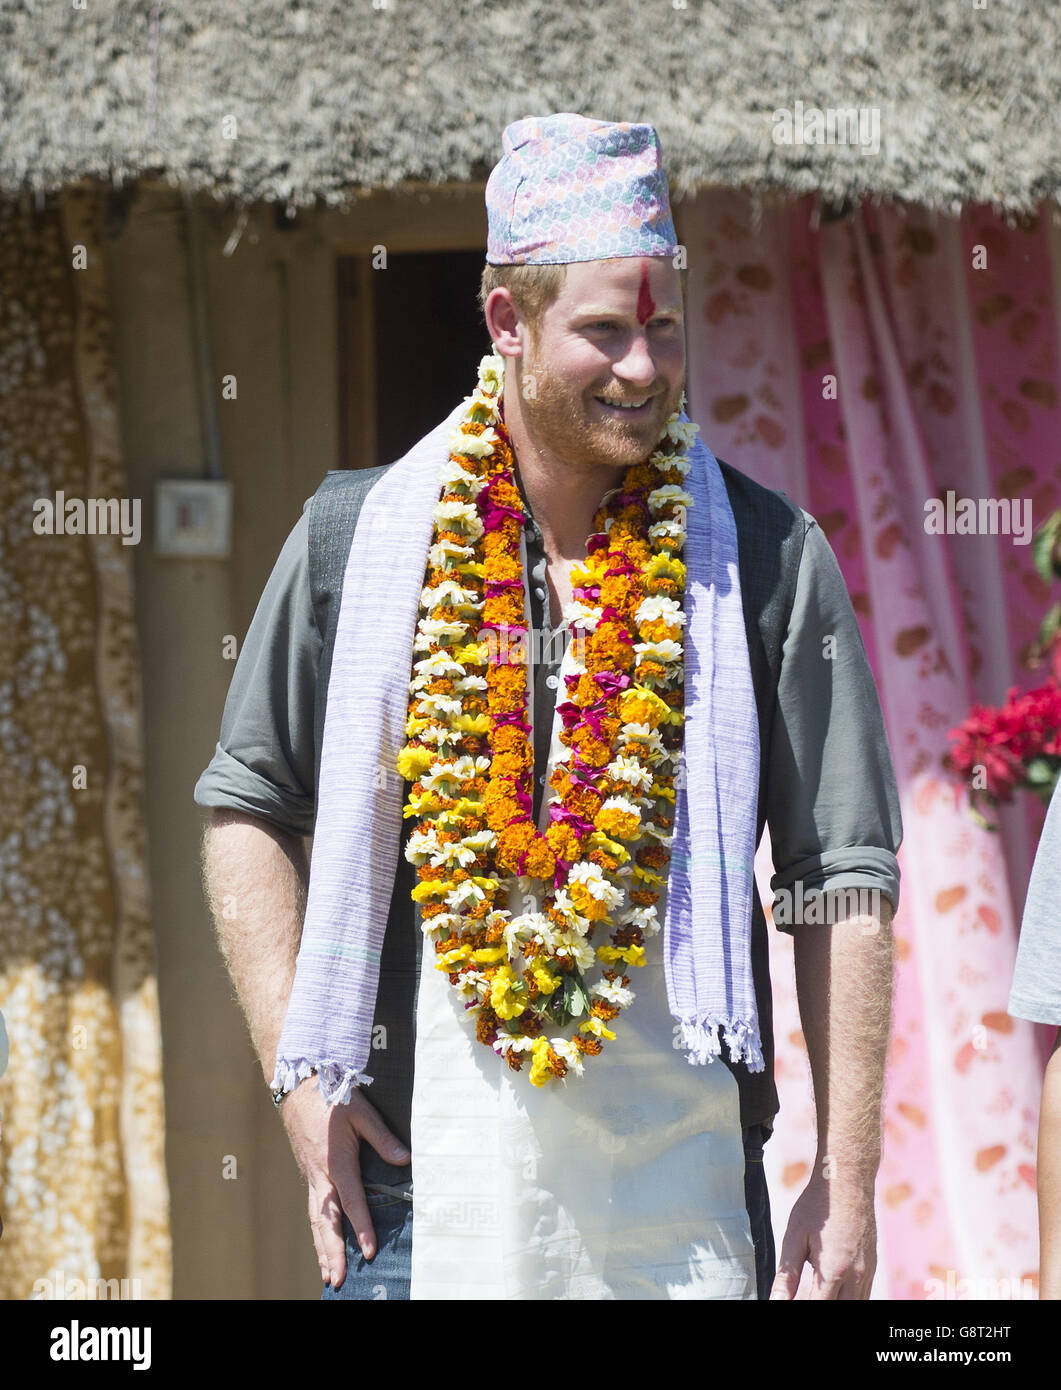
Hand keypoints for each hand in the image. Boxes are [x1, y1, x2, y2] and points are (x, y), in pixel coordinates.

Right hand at [280, 1077, 410, 1290]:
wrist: (299, 1086)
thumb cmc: (333, 1097)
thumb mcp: (363, 1112)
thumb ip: (384, 1138)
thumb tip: (405, 1160)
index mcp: (336, 1161)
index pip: (352, 1201)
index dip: (361, 1227)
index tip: (369, 1252)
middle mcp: (320, 1175)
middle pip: (325, 1222)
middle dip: (331, 1253)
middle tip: (336, 1280)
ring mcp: (311, 1176)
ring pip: (315, 1220)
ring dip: (321, 1249)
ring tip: (327, 1275)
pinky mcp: (309, 1174)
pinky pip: (312, 1210)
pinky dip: (316, 1232)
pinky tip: (321, 1245)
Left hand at [770, 1172, 876, 1298]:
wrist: (847, 1180)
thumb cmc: (817, 1206)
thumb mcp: (794, 1238)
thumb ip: (786, 1275)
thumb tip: (776, 1301)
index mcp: (834, 1272)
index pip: (818, 1307)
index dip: (802, 1307)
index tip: (793, 1299)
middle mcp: (856, 1276)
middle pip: (840, 1309)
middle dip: (822, 1304)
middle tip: (806, 1292)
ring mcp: (868, 1271)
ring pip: (856, 1305)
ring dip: (837, 1301)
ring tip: (817, 1290)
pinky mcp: (872, 1265)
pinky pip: (864, 1294)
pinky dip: (850, 1298)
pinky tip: (834, 1291)